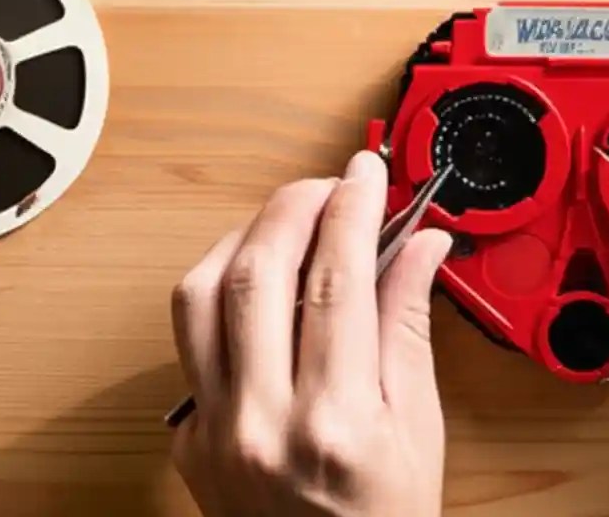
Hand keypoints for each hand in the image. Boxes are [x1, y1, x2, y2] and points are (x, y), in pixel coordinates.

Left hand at [170, 152, 451, 516]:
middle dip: (295, 205)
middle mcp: (261, 420)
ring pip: (200, 294)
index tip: (368, 174)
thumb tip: (421, 245)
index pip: (338, 277)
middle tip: (330, 185)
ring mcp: (213, 428)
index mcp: (335, 419)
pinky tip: (260, 287)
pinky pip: (189, 341)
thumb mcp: (419, 426)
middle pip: (259, 270)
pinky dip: (222, 295)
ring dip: (243, 238)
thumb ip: (409, 325)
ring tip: (287, 223)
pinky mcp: (187, 435)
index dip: (353, 208)